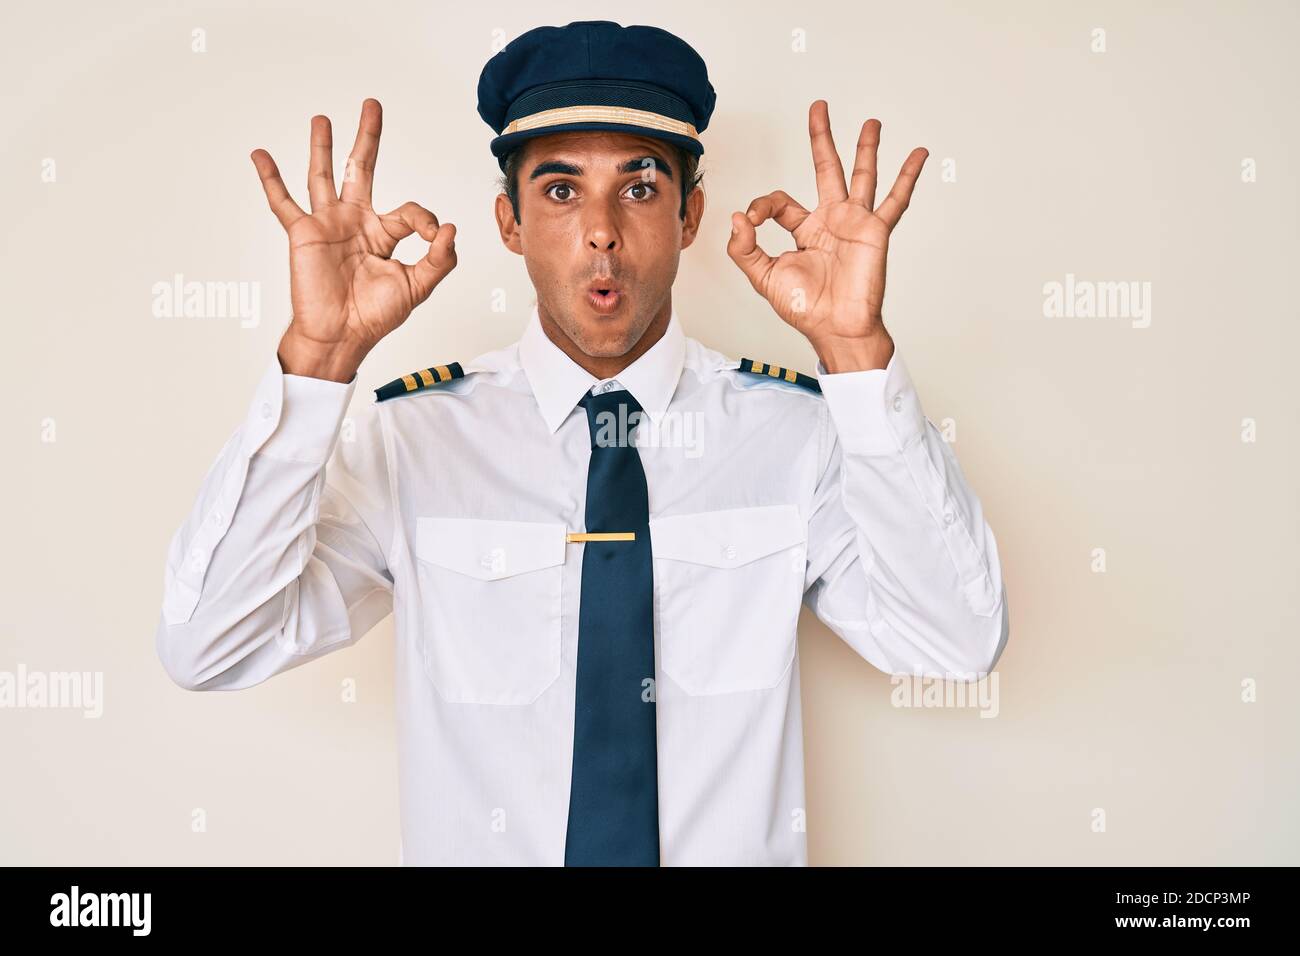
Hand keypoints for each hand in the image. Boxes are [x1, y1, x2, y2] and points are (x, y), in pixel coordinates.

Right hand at [252, 99, 457, 381]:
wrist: (342, 336)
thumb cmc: (375, 316)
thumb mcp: (417, 287)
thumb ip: (439, 259)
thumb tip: (451, 228)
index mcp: (384, 234)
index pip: (410, 211)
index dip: (426, 220)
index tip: (435, 237)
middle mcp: (356, 223)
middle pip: (361, 169)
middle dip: (368, 138)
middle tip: (372, 105)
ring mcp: (328, 225)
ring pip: (323, 176)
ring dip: (322, 146)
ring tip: (322, 118)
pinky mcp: (303, 234)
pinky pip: (283, 202)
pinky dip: (270, 179)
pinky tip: (260, 154)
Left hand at [727, 100, 927, 371]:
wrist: (836, 328)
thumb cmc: (806, 309)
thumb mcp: (764, 278)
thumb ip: (745, 249)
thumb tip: (737, 218)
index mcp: (804, 230)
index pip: (780, 202)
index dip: (761, 206)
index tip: (751, 220)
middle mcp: (830, 221)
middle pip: (825, 168)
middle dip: (821, 137)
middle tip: (819, 107)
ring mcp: (855, 223)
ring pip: (861, 175)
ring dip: (866, 147)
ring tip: (871, 122)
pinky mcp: (875, 231)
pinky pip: (895, 199)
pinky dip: (908, 176)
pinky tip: (917, 154)